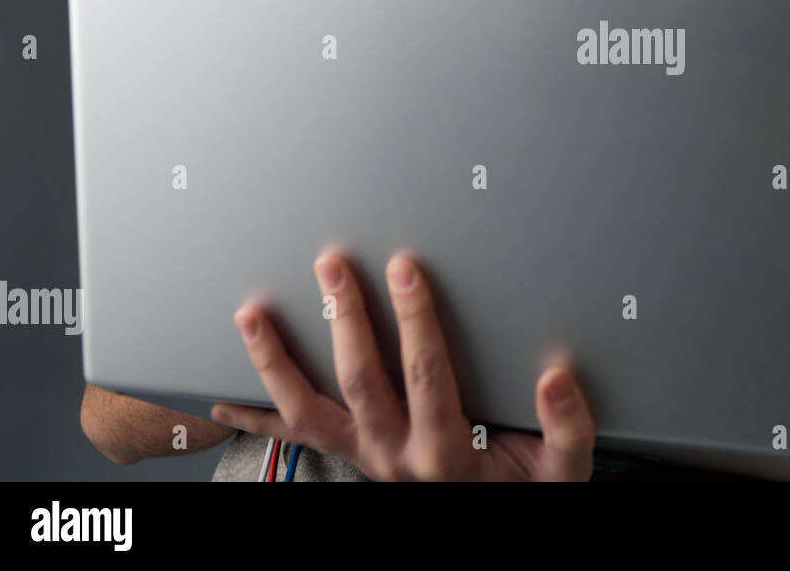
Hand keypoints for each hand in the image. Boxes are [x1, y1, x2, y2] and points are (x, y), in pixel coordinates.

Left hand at [210, 245, 596, 480]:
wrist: (492, 524)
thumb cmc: (522, 492)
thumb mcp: (561, 472)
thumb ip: (568, 428)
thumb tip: (556, 379)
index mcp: (446, 450)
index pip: (425, 373)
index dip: (414, 318)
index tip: (405, 269)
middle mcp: (396, 455)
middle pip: (359, 380)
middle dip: (344, 318)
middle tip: (332, 266)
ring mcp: (366, 457)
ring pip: (307, 412)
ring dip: (276, 362)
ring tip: (252, 317)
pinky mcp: (353, 455)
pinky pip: (296, 437)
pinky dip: (255, 416)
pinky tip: (222, 396)